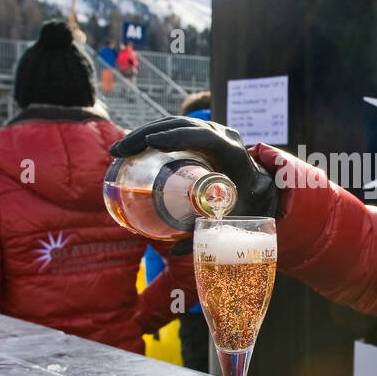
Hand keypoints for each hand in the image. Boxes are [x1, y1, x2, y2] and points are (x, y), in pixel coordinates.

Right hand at [110, 116, 277, 217]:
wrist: (259, 186)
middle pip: (181, 126)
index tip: (151, 144)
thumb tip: (176, 250)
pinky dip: (150, 136)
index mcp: (233, 150)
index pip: (204, 137)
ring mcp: (210, 131)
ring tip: (117, 150)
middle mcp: (221, 135)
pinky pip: (173, 130)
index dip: (177, 137)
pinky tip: (130, 148)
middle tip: (120, 150)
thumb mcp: (235, 218)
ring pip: (173, 124)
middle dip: (147, 135)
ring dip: (143, 134)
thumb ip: (211, 233)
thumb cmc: (249, 203)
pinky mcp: (199, 134)